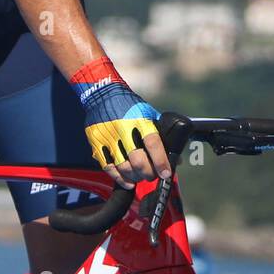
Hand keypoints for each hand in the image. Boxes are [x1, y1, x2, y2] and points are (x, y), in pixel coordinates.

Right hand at [72, 56, 170, 189]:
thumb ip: (161, 134)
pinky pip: (108, 167)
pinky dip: (119, 178)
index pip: (153, 143)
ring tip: (140, 177)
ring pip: (123, 167)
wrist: (101, 93)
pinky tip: (128, 181)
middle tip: (153, 176)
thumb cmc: (129, 105)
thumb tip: (177, 157)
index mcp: (140, 119)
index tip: (166, 173)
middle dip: (148, 173)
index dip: (161, 161)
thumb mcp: (147, 112)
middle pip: (138, 160)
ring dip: (135, 177)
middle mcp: (124, 129)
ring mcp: (109, 137)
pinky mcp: (97, 143)